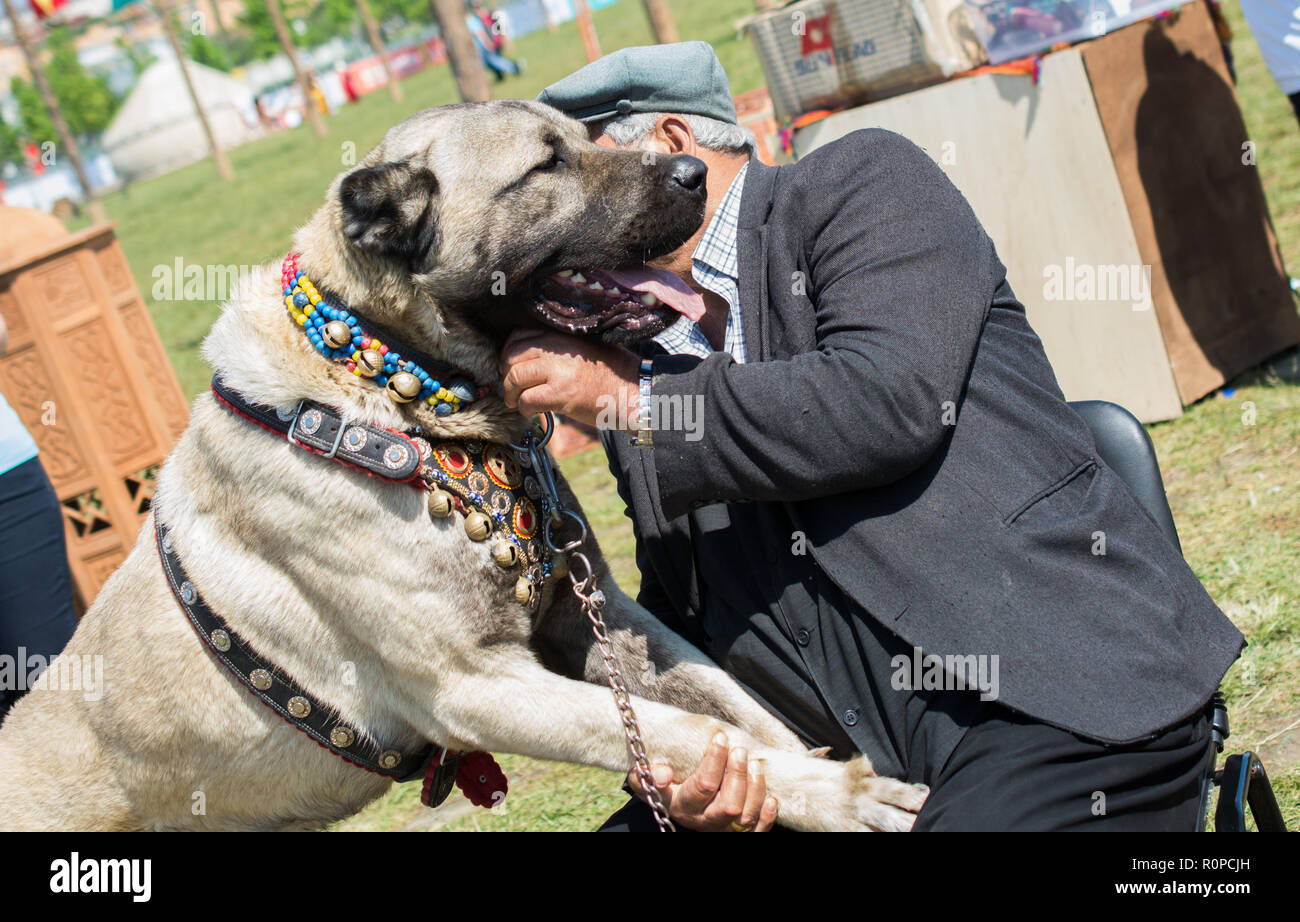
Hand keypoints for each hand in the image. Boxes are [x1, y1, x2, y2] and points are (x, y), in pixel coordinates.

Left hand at [499, 329, 639, 429]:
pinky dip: (524, 408)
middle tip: (511, 388)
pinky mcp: (561, 394)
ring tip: (517, 402)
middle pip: (511, 355)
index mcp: (562, 334)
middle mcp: (557, 347)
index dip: (509, 354)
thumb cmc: (612, 374)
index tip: (512, 368)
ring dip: (511, 394)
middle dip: (505, 374)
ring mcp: (558, 370)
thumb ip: (557, 349)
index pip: (519, 335)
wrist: (634, 392)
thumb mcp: (583, 350)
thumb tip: (527, 360)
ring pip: (514, 377)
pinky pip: (526, 400)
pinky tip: (532, 411)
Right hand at [628, 732, 778, 831]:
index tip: (720, 738)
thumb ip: (646, 774)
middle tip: (740, 750)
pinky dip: (767, 817)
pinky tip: (771, 799)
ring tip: (755, 764)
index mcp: (683, 805)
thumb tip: (663, 773)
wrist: (668, 803)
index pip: (704, 786)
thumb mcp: (643, 778)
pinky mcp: (738, 831)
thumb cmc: (659, 785)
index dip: (715, 761)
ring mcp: (722, 828)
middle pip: (729, 806)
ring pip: (746, 817)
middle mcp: (704, 821)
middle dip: (738, 776)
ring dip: (755, 790)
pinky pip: (757, 832)